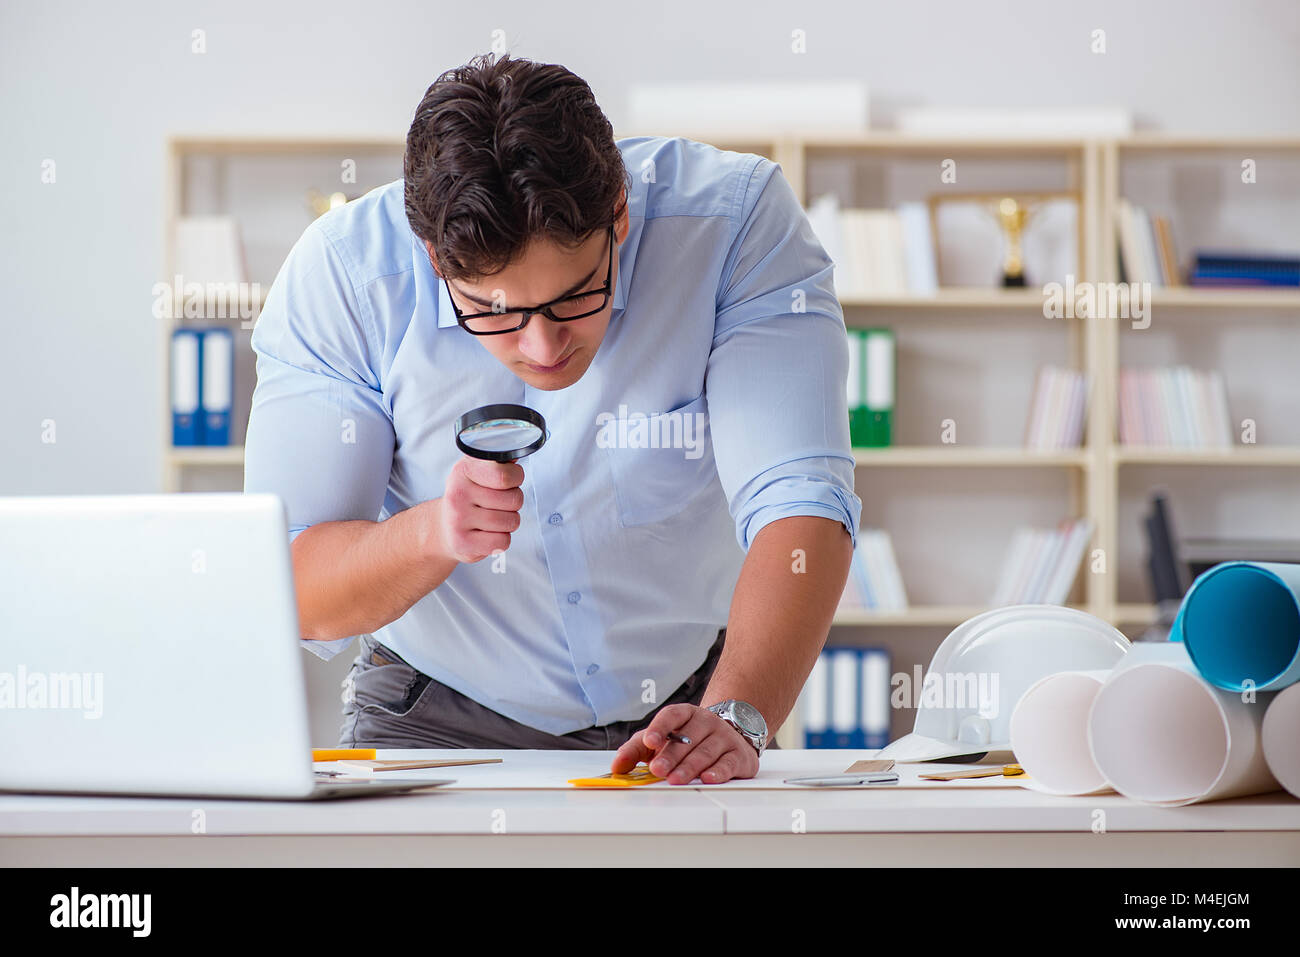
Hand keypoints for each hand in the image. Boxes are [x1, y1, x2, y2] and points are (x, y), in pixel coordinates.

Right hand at [434, 455, 524, 562]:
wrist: (443, 527)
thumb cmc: (468, 498)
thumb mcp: (478, 473)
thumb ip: (499, 462)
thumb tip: (517, 451)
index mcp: (464, 470)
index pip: (505, 474)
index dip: (516, 477)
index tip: (508, 480)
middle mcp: (458, 493)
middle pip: (514, 499)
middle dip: (513, 503)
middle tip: (498, 504)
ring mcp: (458, 519)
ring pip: (511, 521)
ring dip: (508, 522)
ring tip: (492, 518)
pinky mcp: (462, 542)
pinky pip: (503, 542)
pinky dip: (501, 540)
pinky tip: (487, 534)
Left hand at [611, 703, 760, 784]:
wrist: (730, 735)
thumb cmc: (689, 739)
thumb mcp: (661, 739)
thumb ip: (636, 750)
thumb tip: (617, 766)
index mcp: (685, 714)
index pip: (671, 715)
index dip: (660, 727)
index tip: (650, 741)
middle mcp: (706, 722)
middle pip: (687, 739)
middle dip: (671, 756)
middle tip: (658, 769)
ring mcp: (724, 737)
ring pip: (705, 752)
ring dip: (689, 767)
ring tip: (675, 779)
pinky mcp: (738, 755)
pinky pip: (727, 763)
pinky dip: (717, 771)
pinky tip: (707, 778)